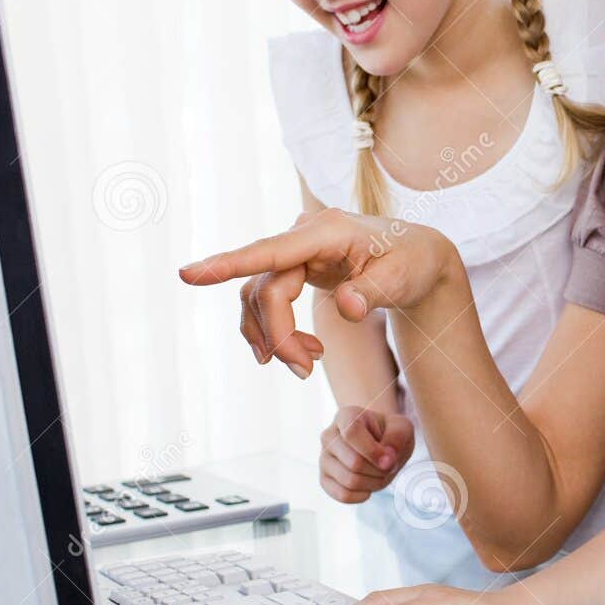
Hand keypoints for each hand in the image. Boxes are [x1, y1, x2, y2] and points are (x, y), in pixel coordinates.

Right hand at [178, 207, 459, 377]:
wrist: (416, 257)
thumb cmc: (412, 262)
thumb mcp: (402, 278)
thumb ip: (374, 292)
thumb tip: (347, 306)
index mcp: (327, 232)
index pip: (270, 251)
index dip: (229, 265)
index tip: (188, 275)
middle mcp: (303, 236)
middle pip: (265, 289)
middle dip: (279, 335)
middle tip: (305, 372)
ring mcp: (295, 251)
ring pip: (258, 297)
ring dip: (274, 337)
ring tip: (308, 365)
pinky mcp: (292, 267)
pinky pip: (265, 300)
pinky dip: (274, 331)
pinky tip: (301, 353)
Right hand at [319, 407, 415, 503]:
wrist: (380, 446)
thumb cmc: (389, 434)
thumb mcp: (402, 427)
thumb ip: (398, 437)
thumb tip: (386, 460)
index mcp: (346, 416)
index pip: (351, 434)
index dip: (373, 451)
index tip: (391, 459)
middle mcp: (329, 435)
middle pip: (354, 463)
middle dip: (379, 470)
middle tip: (389, 467)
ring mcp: (324, 458)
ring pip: (349, 481)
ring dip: (374, 483)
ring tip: (380, 475)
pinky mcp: (324, 479)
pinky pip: (342, 495)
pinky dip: (362, 495)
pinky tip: (369, 486)